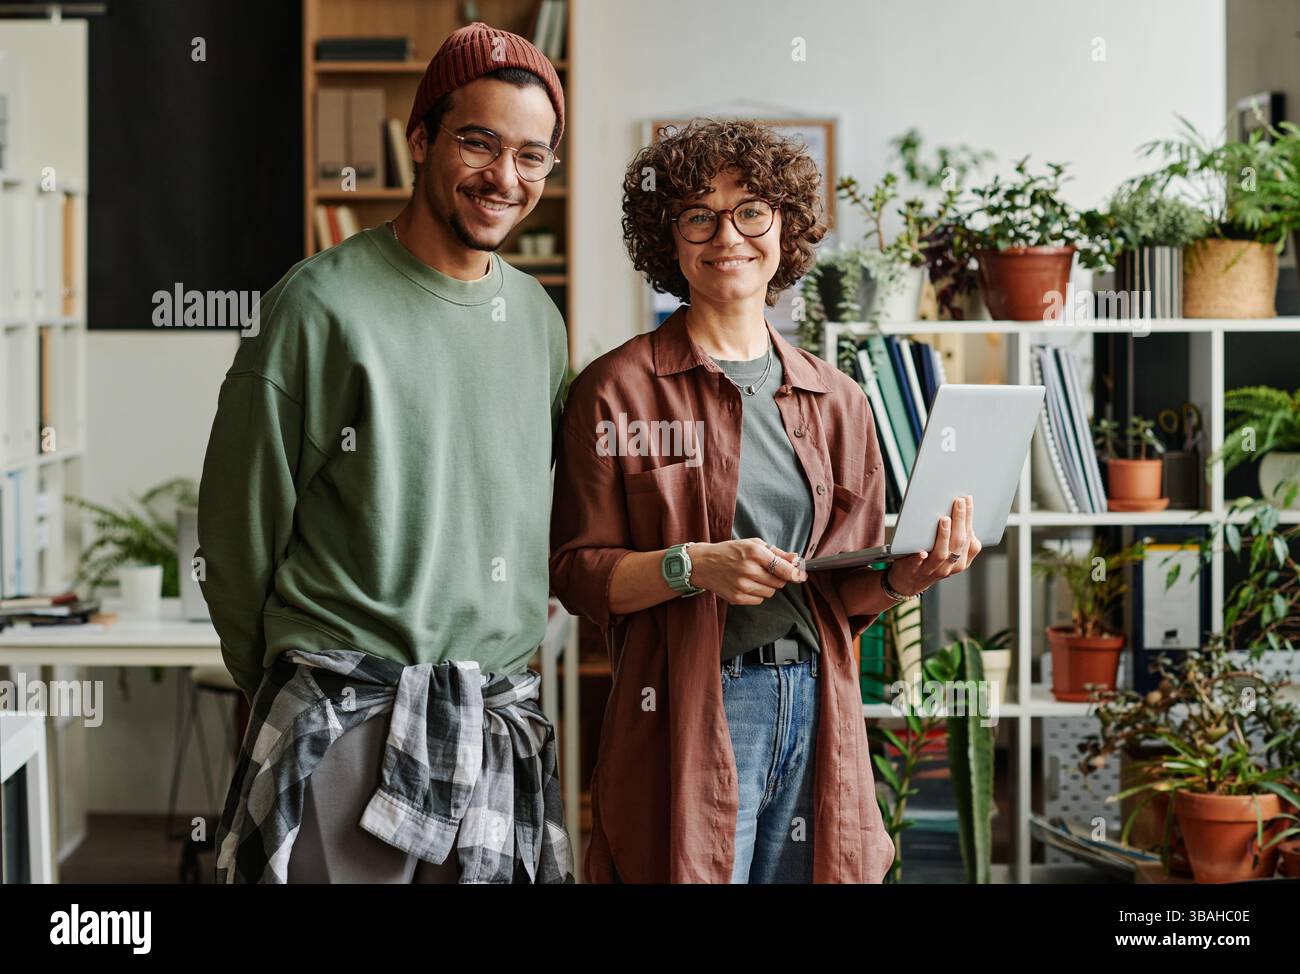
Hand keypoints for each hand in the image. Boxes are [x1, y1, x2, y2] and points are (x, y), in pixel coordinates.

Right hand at [689, 538, 806, 604]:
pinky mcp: (737, 598)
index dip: (795, 574)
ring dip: (768, 586)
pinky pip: (759, 600)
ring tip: (754, 576)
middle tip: (768, 571)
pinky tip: (746, 584)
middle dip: (779, 578)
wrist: (703, 564)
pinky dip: (757, 593)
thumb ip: (776, 553)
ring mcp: (742, 585)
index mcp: (754, 553)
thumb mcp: (753, 544)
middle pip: (779, 582)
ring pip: (771, 592)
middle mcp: (749, 570)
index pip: (784, 568)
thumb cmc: (730, 551)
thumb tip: (796, 559)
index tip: (800, 576)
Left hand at [885, 495, 981, 597]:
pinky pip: (917, 564)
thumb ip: (956, 538)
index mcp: (961, 561)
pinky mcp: (913, 570)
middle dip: (960, 521)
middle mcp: (949, 567)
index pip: (971, 541)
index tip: (967, 500)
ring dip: (944, 536)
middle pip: (958, 543)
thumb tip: (960, 509)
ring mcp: (931, 570)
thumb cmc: (930, 560)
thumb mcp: (949, 552)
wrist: (907, 582)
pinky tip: (922, 551)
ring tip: (945, 519)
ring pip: (942, 554)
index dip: (970, 519)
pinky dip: (920, 557)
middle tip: (958, 501)